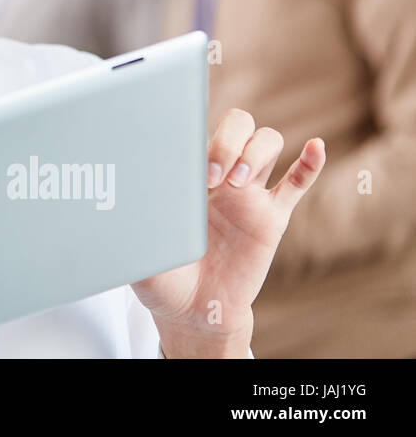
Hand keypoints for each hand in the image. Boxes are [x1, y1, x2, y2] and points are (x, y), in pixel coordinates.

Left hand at [131, 109, 325, 357]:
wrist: (190, 311)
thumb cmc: (160, 275)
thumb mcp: (138, 247)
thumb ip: (132, 224)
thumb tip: (119, 199)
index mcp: (185, 174)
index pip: (198, 126)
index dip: (196, 133)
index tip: (187, 165)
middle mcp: (219, 176)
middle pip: (239, 125)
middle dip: (228, 140)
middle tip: (212, 176)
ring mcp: (249, 195)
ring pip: (268, 143)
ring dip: (256, 152)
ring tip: (238, 184)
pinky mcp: (272, 219)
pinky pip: (297, 183)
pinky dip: (310, 162)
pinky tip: (316, 147)